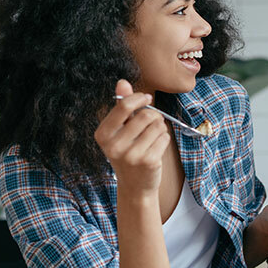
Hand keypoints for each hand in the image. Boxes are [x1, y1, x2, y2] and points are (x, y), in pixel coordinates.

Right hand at [94, 79, 169, 195]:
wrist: (135, 185)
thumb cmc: (128, 152)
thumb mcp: (120, 130)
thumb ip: (122, 107)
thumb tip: (122, 82)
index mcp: (103, 135)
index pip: (123, 107)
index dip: (139, 98)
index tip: (147, 98)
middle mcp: (114, 146)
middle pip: (145, 115)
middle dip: (154, 116)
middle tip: (153, 122)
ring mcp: (131, 155)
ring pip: (157, 126)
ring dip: (160, 128)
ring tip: (153, 137)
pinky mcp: (148, 162)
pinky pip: (164, 137)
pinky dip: (164, 139)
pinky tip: (156, 148)